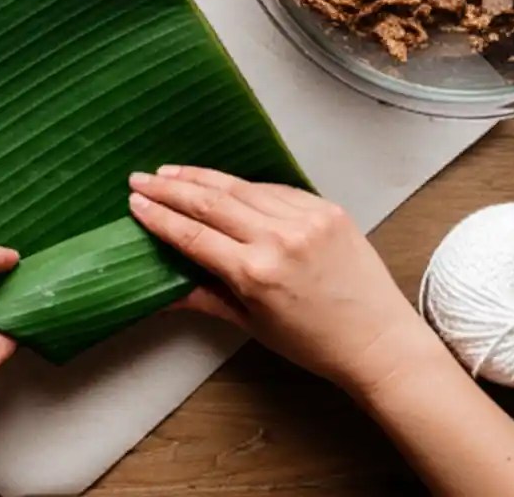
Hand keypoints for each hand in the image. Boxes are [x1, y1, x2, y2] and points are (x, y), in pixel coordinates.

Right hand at [128, 166, 442, 398]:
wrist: (378, 338)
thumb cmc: (313, 342)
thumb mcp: (251, 325)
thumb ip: (205, 298)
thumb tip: (161, 292)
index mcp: (255, 273)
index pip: (193, 235)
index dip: (160, 216)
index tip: (135, 202)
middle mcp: (278, 238)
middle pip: (211, 202)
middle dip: (171, 188)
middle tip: (141, 177)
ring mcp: (305, 219)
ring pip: (241, 188)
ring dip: (202, 178)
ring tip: (172, 172)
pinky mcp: (327, 208)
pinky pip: (275, 190)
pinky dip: (245, 186)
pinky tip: (223, 184)